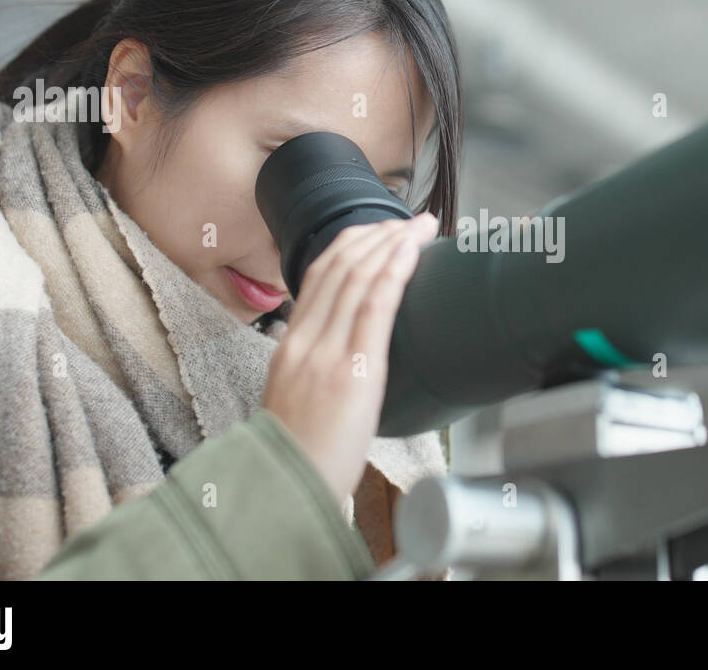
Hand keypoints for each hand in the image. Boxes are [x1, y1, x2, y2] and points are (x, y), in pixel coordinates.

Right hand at [261, 213, 438, 503]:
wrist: (286, 487)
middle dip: (378, 234)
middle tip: (411, 219)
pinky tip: (411, 252)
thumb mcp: (300, 401)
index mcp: (291, 345)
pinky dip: (393, 271)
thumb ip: (319, 370)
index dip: (352, 245)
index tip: (379, 231)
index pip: (319, 276)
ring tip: (421, 226)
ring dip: (392, 243)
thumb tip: (351, 356)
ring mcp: (326, 352)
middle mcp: (305, 340)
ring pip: (357, 277)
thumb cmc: (300, 455)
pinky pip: (373, 307)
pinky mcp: (352, 370)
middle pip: (339, 266)